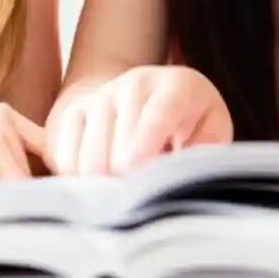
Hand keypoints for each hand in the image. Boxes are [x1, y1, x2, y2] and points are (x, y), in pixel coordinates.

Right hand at [0, 102, 45, 195]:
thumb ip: (12, 168)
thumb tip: (54, 188)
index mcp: (3, 116)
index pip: (45, 149)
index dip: (46, 175)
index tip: (38, 198)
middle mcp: (5, 114)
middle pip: (45, 161)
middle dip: (35, 186)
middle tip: (7, 202)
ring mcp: (0, 124)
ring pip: (31, 176)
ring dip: (13, 195)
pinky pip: (17, 183)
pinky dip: (2, 200)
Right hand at [47, 66, 232, 175]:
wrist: (150, 94)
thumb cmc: (190, 122)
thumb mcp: (212, 132)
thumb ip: (202, 152)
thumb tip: (177, 178)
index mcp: (176, 86)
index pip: (160, 113)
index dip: (149, 143)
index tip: (140, 169)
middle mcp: (134, 84)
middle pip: (122, 150)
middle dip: (134, 182)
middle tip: (146, 193)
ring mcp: (99, 96)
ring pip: (91, 161)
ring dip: (108, 187)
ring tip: (126, 189)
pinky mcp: (71, 112)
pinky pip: (66, 160)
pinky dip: (80, 182)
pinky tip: (100, 182)